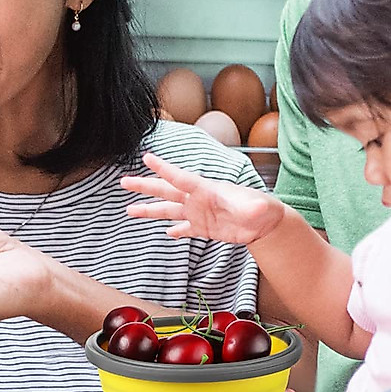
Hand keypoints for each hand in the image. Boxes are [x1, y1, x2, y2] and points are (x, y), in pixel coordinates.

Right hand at [122, 151, 285, 245]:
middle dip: (146, 186)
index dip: (164, 169)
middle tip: (125, 181)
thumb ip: (254, 207)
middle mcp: (198, 200)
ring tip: (130, 211)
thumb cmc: (263, 210)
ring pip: (169, 210)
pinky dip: (175, 231)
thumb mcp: (258, 207)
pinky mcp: (204, 228)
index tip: (147, 158)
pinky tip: (165, 233)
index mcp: (207, 190)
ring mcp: (199, 214)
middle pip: (167, 191)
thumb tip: (259, 206)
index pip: (182, 178)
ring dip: (150, 210)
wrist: (266, 223)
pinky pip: (185, 229)